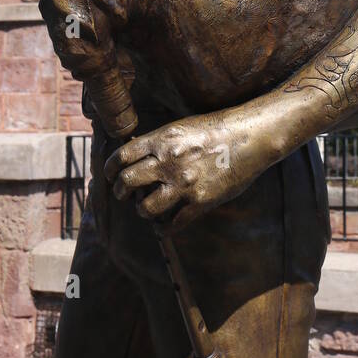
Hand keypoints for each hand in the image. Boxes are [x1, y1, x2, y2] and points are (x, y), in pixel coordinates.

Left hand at [103, 107, 281, 231]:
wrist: (249, 138)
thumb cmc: (216, 129)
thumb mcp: (181, 127)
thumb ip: (159, 143)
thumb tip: (138, 157)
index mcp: (161, 140)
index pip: (122, 157)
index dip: (110, 169)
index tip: (109, 175)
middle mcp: (168, 162)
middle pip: (128, 182)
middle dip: (120, 191)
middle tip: (123, 194)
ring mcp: (183, 183)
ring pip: (145, 208)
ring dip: (141, 211)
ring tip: (144, 210)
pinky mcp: (199, 201)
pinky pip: (173, 223)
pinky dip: (164, 229)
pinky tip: (164, 227)